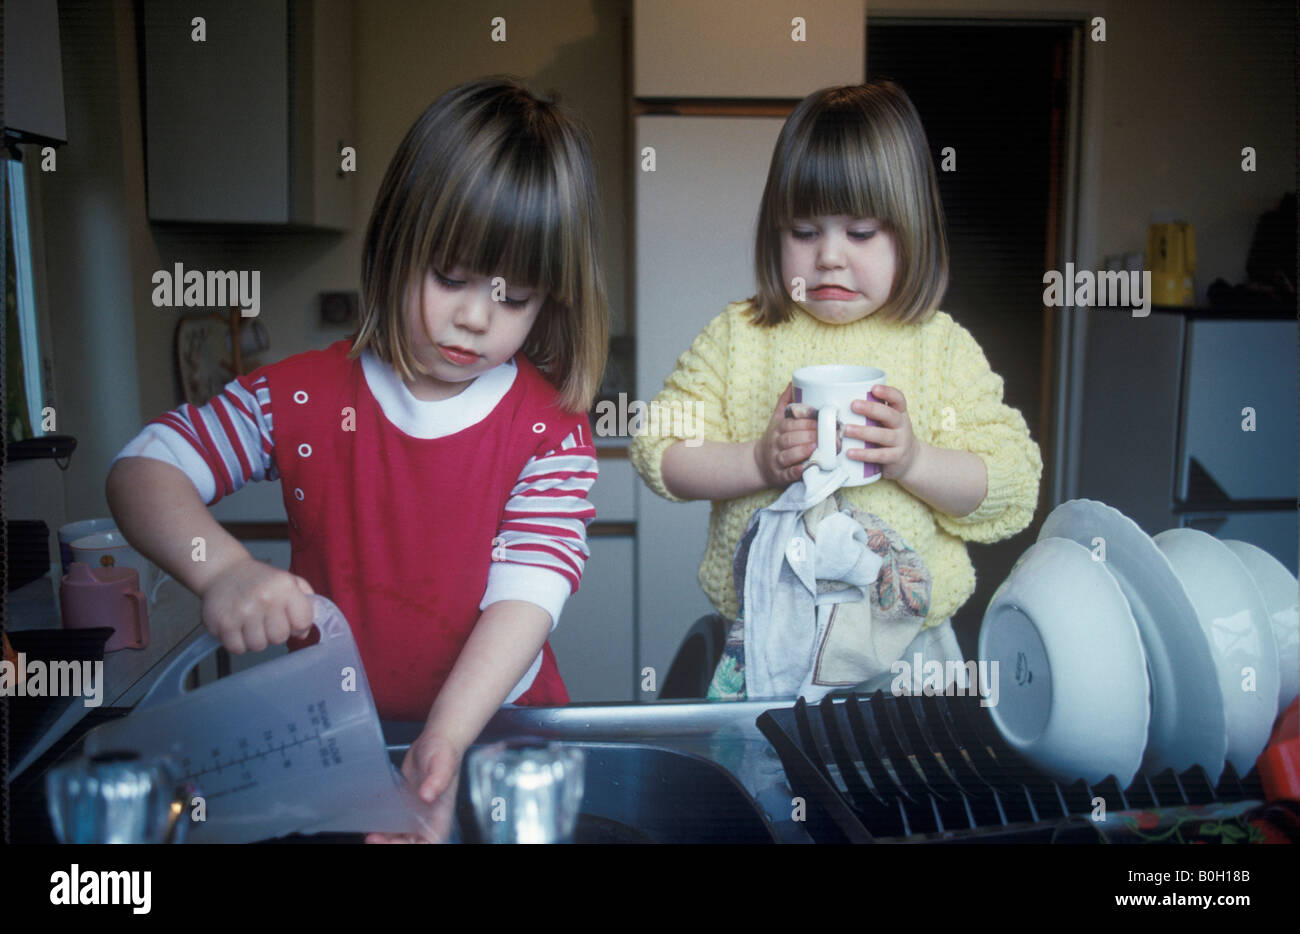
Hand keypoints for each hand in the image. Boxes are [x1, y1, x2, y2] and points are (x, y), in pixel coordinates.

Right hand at [196, 556, 314, 653]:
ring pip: (259, 646)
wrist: (223, 571)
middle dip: (275, 634)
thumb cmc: (259, 579)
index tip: (290, 621)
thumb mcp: (289, 581)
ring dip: (256, 639)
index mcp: (285, 587)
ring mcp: (244, 611)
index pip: (303, 622)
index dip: (298, 626)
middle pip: (280, 638)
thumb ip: (305, 604)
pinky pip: (238, 648)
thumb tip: (304, 633)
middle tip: (267, 622)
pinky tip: (238, 628)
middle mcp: (266, 598)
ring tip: (252, 624)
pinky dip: (238, 643)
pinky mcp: (224, 623)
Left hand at [366, 732, 460, 843]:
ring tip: (369, 832)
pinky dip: (380, 826)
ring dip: (383, 839)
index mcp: (439, 817)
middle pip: (409, 844)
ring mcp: (414, 815)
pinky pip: (391, 825)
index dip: (409, 848)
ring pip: (398, 838)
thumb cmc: (444, 751)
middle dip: (390, 844)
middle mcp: (427, 821)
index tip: (394, 842)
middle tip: (372, 837)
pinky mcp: (403, 808)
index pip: (429, 844)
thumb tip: (427, 795)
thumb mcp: (443, 762)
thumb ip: (438, 778)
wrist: (436, 740)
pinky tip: (369, 820)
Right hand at [753, 383, 820, 487]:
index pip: (790, 424)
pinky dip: (798, 470)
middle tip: (825, 434)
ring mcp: (776, 461)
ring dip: (802, 451)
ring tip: (816, 447)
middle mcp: (775, 444)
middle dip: (808, 435)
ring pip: (788, 455)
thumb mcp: (776, 420)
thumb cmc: (773, 439)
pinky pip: (788, 473)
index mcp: (777, 430)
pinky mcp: (779, 476)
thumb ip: (785, 402)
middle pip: (790, 438)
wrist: (757, 463)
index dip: (805, 422)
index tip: (821, 420)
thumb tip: (792, 382)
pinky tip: (807, 467)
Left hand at [847, 384, 925, 482]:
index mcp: (900, 413)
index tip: (873, 388)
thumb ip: (871, 413)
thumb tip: (837, 403)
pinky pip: (880, 455)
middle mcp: (902, 425)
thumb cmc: (890, 435)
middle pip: (890, 415)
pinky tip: (851, 452)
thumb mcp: (887, 422)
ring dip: (863, 432)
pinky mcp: (896, 458)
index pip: (898, 399)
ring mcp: (901, 442)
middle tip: (853, 405)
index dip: (888, 392)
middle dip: (871, 409)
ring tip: (846, 430)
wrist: (910, 460)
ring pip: (883, 435)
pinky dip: (864, 454)